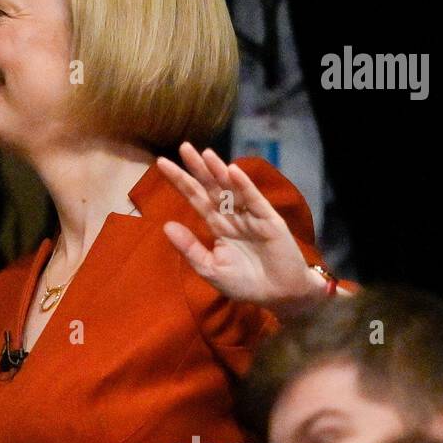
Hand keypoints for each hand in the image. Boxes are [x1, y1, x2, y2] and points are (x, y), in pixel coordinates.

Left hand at [156, 142, 325, 318]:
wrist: (280, 296)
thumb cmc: (246, 283)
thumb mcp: (211, 269)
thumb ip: (190, 248)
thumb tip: (166, 225)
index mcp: (217, 225)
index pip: (195, 198)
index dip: (181, 181)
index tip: (162, 163)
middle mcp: (232, 216)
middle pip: (211, 188)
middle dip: (197, 168)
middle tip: (183, 147)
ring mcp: (251, 216)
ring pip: (231, 190)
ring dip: (219, 172)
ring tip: (204, 154)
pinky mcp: (269, 220)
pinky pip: (254, 200)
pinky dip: (244, 186)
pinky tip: (232, 171)